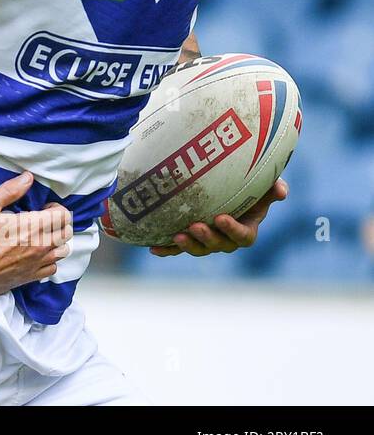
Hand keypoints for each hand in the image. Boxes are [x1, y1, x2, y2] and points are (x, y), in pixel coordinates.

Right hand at [0, 171, 73, 299]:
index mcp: (30, 227)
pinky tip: (34, 253)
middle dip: (58, 222)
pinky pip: (53, 267)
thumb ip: (8, 191)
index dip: (56, 207)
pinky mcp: (31, 277)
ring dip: (56, 240)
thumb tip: (27, 178)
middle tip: (42, 219)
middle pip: (66, 232)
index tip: (42, 207)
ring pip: (63, 250)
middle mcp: (39, 246)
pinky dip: (49, 259)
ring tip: (39, 235)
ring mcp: (36, 263)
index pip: (63, 215)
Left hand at [149, 178, 287, 256]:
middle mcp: (226, 238)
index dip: (233, 230)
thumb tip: (281, 190)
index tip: (221, 217)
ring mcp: (206, 240)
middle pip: (219, 245)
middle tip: (195, 226)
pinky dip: (166, 250)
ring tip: (177, 236)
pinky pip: (177, 248)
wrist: (225, 186)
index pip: (244, 236)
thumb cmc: (247, 185)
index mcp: (246, 228)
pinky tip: (153, 248)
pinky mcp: (188, 239)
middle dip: (207, 238)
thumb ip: (272, 188)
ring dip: (188, 245)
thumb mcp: (262, 185)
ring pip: (199, 249)